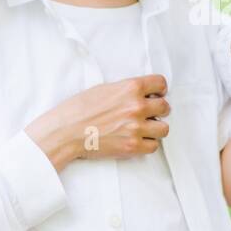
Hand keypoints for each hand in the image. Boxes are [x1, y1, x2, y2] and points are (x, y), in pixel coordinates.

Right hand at [25, 74, 169, 167]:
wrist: (65, 132)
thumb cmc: (78, 109)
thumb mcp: (103, 89)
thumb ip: (125, 91)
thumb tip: (140, 95)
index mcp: (130, 88)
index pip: (161, 83)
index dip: (160, 90)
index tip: (156, 95)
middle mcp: (136, 106)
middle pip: (165, 107)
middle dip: (158, 110)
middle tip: (149, 114)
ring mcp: (136, 127)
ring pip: (164, 128)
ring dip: (155, 128)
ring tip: (144, 128)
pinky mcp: (132, 146)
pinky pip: (153, 146)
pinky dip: (147, 144)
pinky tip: (137, 140)